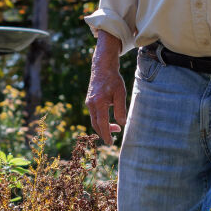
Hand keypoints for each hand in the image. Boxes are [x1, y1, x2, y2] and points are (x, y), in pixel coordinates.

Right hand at [86, 31, 127, 145]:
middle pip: (96, 125)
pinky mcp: (89, 101)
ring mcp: (88, 103)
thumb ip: (120, 109)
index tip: (110, 143)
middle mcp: (91, 104)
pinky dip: (100, 120)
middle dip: (104, 133)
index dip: (106, 134)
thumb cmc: (113, 80)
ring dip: (103, 127)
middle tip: (113, 138)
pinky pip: (94, 115)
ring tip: (115, 128)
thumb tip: (122, 124)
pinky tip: (109, 119)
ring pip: (94, 120)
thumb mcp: (120, 93)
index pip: (102, 123)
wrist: (102, 68)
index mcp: (99, 103)